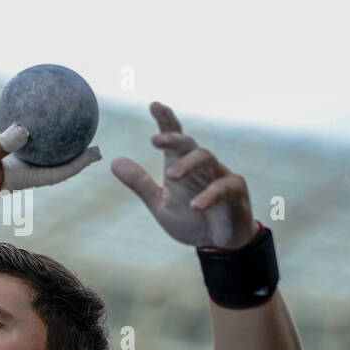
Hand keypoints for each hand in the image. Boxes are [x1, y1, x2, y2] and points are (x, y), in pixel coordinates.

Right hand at [0, 123, 101, 194]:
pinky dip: (29, 133)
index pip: (58, 171)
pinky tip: (29, 117)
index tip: (97, 153)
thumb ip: (1, 145)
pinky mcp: (0, 160)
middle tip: (93, 140)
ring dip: (55, 145)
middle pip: (56, 164)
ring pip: (40, 155)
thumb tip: (24, 129)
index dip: (79, 163)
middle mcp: (21, 174)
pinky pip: (21, 144)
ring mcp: (11, 168)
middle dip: (75, 154)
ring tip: (69, 128)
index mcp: (22, 178)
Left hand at [110, 102, 256, 248]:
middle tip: (155, 140)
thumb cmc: (191, 219)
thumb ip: (140, 183)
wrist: (217, 244)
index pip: (175, 137)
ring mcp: (220, 176)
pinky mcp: (235, 192)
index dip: (166, 120)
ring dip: (188, 164)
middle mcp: (201, 166)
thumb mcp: (159, 204)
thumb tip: (114, 162)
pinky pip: (223, 188)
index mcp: (181, 165)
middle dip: (174, 138)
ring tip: (170, 175)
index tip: (154, 105)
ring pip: (207, 158)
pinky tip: (195, 206)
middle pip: (190, 144)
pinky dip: (209, 196)